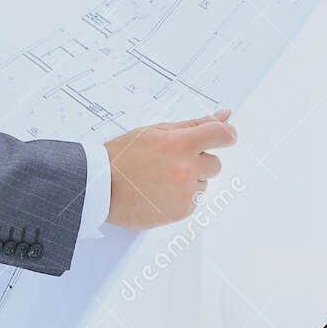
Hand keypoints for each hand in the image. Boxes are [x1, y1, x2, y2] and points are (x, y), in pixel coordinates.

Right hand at [104, 110, 235, 228]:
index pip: (222, 135)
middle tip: (171, 163)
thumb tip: (225, 116)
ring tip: (159, 180)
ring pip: (202, 184)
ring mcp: (185, 193)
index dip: (227, 135)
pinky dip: (180, 198)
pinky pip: (192, 202)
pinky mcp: (181, 211)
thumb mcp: (155, 132)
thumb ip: (193, 125)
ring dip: (188, 181)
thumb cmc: (123, 157)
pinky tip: (158, 193)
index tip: (225, 138)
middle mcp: (186, 169)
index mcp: (180, 144)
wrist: (99, 187)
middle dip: (198, 162)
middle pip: (215, 164)